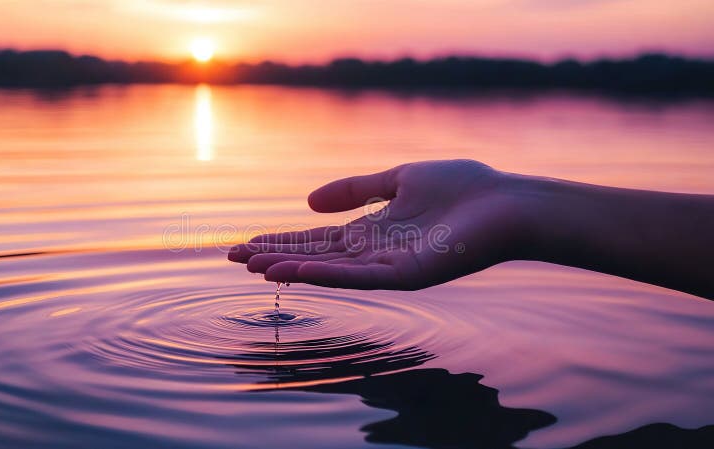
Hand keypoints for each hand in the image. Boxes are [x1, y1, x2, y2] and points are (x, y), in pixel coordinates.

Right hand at [228, 160, 528, 289]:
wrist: (509, 202)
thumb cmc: (463, 188)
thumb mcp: (398, 179)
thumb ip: (357, 190)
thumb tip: (308, 201)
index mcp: (373, 232)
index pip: (317, 241)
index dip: (282, 242)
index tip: (246, 242)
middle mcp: (376, 254)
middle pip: (315, 258)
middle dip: (275, 258)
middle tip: (233, 258)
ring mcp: (391, 268)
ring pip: (331, 271)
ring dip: (291, 270)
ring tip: (253, 268)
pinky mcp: (408, 276)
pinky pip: (361, 277)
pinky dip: (327, 276)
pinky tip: (296, 273)